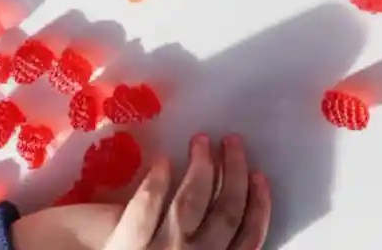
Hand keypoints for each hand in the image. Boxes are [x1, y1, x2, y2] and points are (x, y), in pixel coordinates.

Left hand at [11, 134, 271, 249]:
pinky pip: (145, 208)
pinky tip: (162, 161)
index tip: (258, 175)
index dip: (257, 206)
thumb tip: (223, 192)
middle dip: (234, 173)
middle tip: (232, 143)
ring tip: (200, 141)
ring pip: (190, 206)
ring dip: (201, 167)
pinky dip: (156, 182)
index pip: (246, 240)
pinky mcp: (123, 246)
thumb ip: (200, 239)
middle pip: (225, 216)